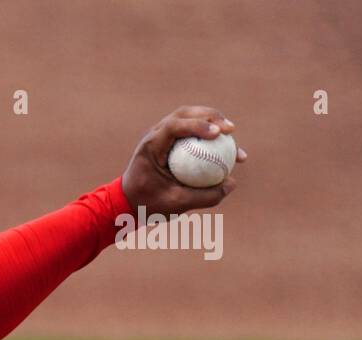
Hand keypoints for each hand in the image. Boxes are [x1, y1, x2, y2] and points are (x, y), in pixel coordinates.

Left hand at [120, 106, 246, 214]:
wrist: (130, 202)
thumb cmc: (148, 203)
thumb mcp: (176, 204)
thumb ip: (204, 196)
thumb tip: (231, 184)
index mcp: (150, 146)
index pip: (173, 125)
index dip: (197, 124)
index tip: (218, 133)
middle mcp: (155, 135)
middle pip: (185, 114)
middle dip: (210, 116)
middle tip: (230, 129)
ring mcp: (162, 135)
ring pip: (190, 117)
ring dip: (212, 120)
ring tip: (231, 133)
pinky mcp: (171, 140)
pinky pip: (192, 131)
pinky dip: (208, 134)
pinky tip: (226, 146)